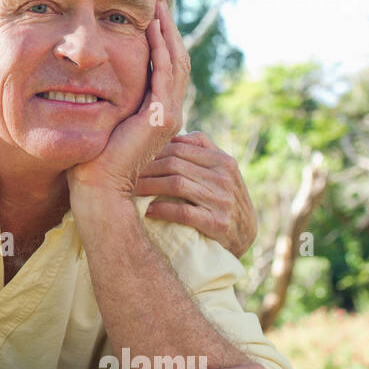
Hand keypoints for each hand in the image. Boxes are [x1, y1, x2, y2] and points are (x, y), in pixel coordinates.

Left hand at [67, 0, 189, 199]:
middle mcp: (166, 113)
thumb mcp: (102, 119)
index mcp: (155, 113)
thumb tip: (90, 78)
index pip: (164, 69)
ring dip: (166, 34)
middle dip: (166, 30)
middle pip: (175, 61)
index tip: (149, 16)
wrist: (97, 188)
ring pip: (174, 64)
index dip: (160, 41)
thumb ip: (108, 100)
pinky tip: (153, 30)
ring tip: (157, 9)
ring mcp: (168, 116)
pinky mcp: (161, 119)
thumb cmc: (90, 160)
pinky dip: (161, 50)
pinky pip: (165, 75)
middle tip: (157, 3)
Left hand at [136, 131, 257, 258]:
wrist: (246, 234)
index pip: (178, 148)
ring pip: (175, 184)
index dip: (151, 153)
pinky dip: (161, 210)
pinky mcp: (217, 222)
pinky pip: (182, 211)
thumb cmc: (224, 198)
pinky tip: (148, 211)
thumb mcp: (221, 170)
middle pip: (174, 164)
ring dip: (147, 187)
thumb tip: (173, 133)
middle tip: (123, 174)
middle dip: (145, 169)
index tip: (130, 158)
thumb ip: (202, 149)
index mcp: (222, 160)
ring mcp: (221, 200)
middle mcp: (224, 177)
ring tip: (130, 190)